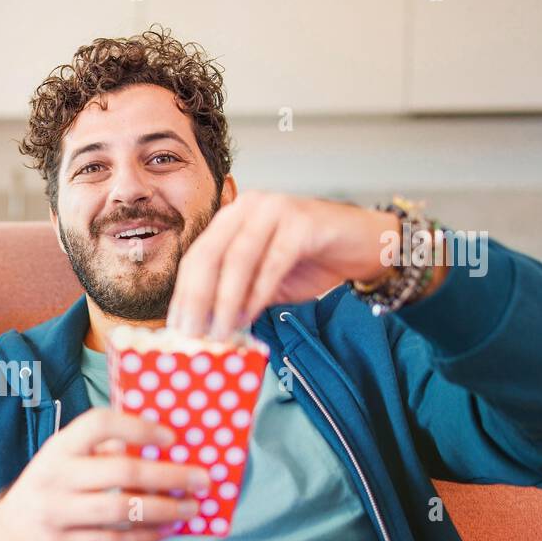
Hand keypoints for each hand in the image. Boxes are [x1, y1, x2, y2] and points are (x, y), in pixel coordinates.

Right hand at [0, 408, 212, 540]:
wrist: (6, 538)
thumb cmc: (49, 490)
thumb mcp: (63, 463)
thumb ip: (102, 452)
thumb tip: (162, 448)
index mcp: (58, 449)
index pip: (97, 425)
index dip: (136, 427)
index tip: (170, 437)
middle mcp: (55, 478)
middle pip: (121, 471)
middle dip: (169, 475)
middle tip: (202, 478)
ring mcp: (57, 515)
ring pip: (122, 511)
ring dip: (165, 509)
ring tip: (192, 507)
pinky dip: (147, 536)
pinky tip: (169, 529)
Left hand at [165, 191, 402, 339]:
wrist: (365, 245)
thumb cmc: (311, 262)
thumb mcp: (263, 282)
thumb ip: (236, 296)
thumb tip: (204, 327)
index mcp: (232, 219)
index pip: (196, 256)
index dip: (183, 294)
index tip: (176, 327)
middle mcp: (249, 207)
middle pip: (209, 255)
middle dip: (196, 299)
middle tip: (192, 334)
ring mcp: (275, 210)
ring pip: (237, 258)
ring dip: (225, 301)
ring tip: (220, 332)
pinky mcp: (303, 222)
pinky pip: (272, 261)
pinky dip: (258, 292)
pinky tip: (249, 314)